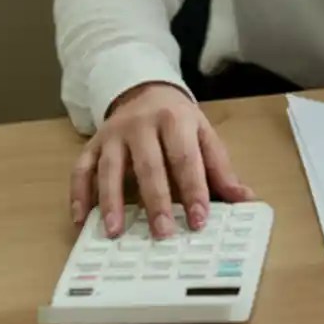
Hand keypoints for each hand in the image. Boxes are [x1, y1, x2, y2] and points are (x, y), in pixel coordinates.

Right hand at [68, 82, 253, 237]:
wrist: (146, 90)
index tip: (199, 220)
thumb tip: (245, 199)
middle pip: (148, 166)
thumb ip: (221, 169)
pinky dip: (79, 194)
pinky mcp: (92, 143)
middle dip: (156, 202)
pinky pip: (81, 169)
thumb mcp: (204, 135)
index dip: (193, 190)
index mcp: (175, 120)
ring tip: (114, 231)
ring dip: (111, 202)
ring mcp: (113, 135)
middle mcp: (141, 125)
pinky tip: (82, 219)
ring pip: (109, 169)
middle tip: (162, 233)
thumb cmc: (179, 121)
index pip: (185, 159)